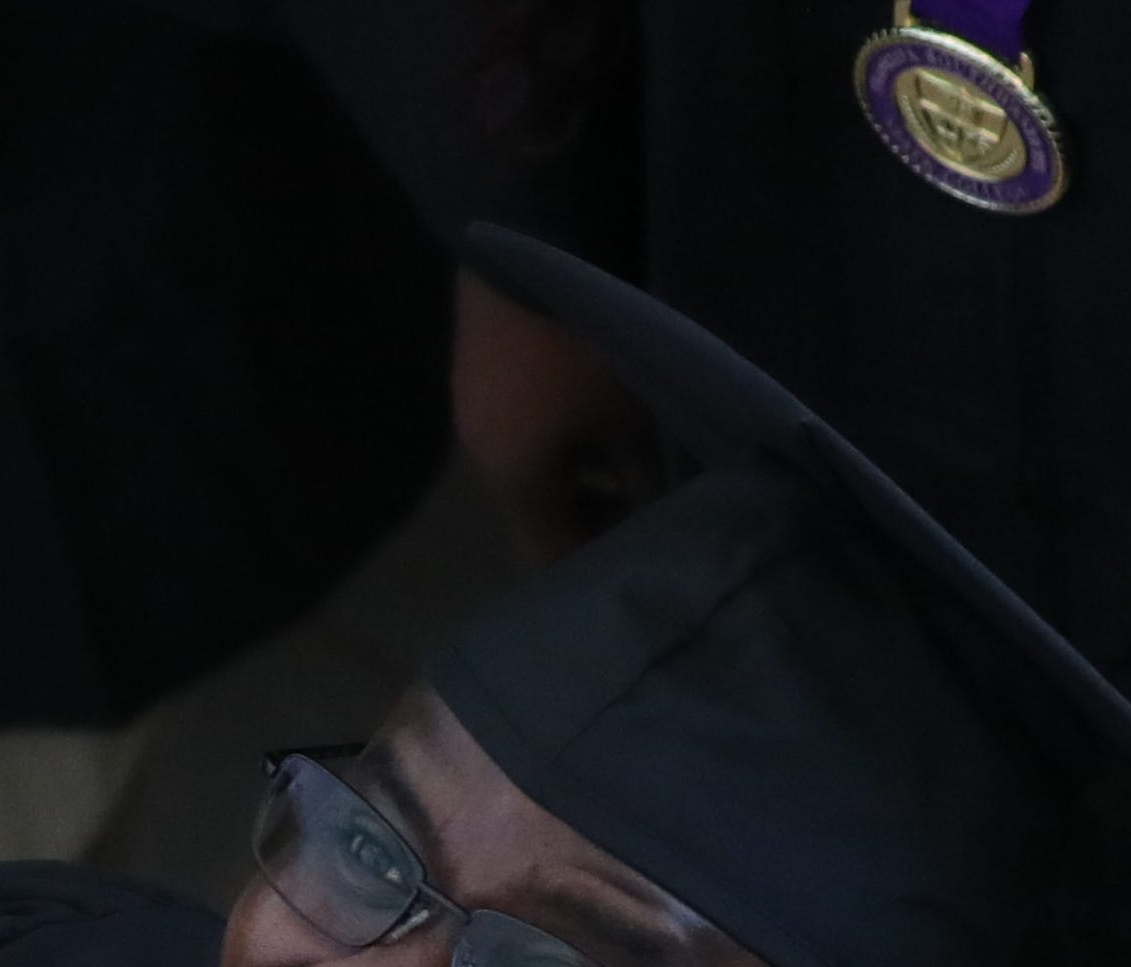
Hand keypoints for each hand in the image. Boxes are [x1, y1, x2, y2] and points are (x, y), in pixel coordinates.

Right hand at [452, 268, 663, 567]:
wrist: (526, 233)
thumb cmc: (585, 339)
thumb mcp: (631, 412)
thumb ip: (644, 475)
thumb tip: (658, 512)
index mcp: (515, 481)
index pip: (548, 558)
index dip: (594, 570)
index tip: (639, 566)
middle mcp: (482, 458)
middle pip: (535, 516)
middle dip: (587, 523)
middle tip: (643, 515)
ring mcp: (472, 410)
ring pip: (527, 471)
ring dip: (571, 477)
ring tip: (624, 463)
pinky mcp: (475, 371)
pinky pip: (518, 430)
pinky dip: (553, 440)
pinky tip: (589, 416)